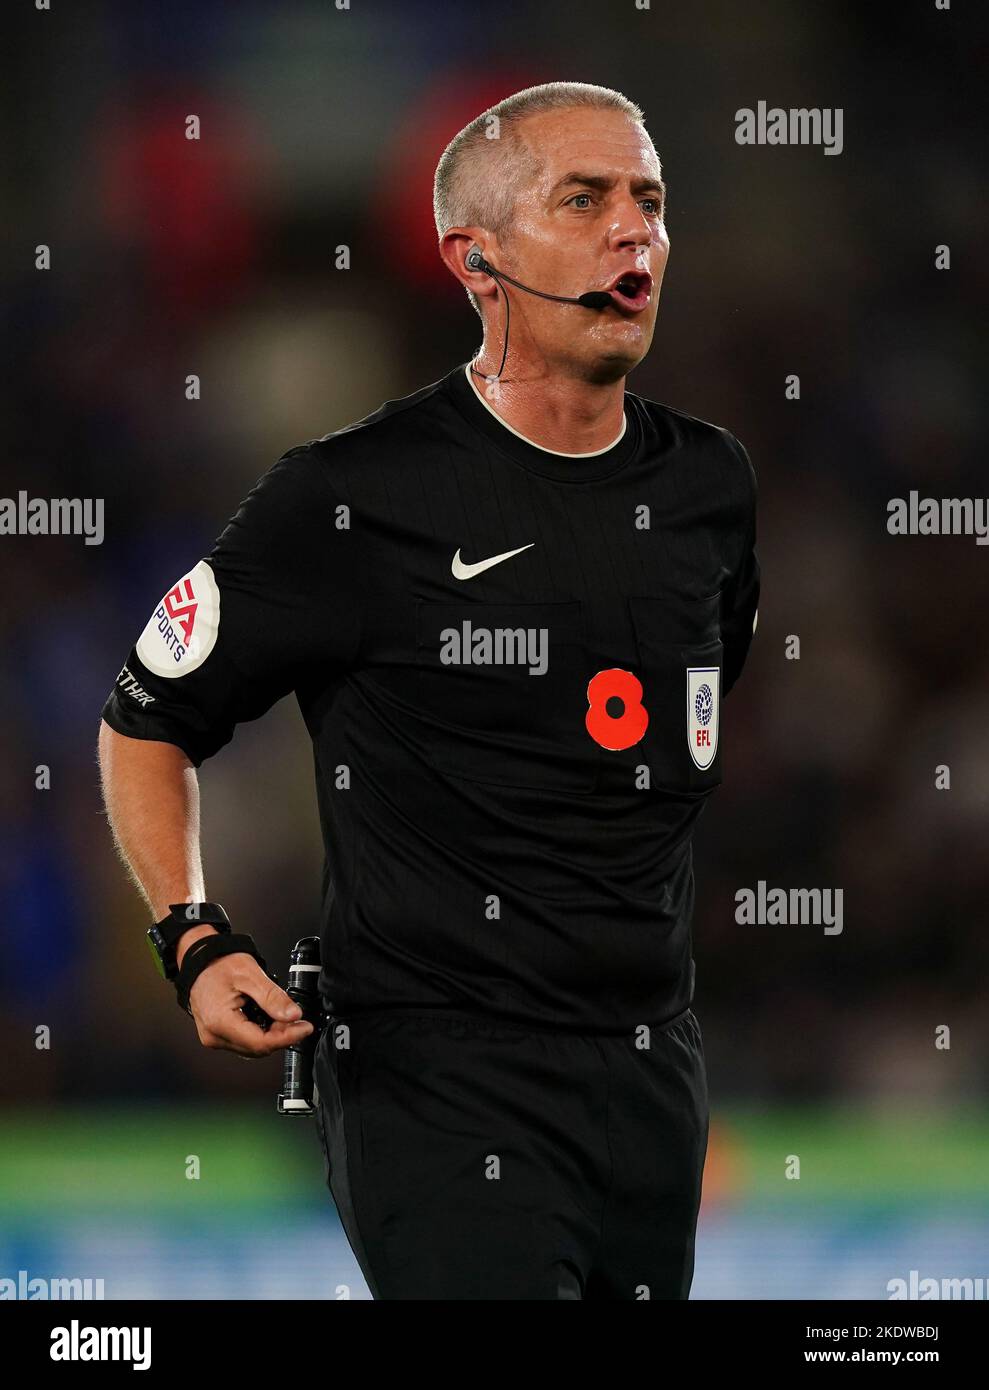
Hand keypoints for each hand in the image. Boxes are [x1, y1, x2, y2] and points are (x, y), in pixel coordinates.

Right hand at [186, 949, 314, 1058]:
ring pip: (252, 1047)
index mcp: (220, 1022)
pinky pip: (243, 1041)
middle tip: (296, 1017)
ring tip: (281, 1015)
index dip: (287, 1037)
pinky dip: (260, 1032)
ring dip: (271, 1034)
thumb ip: (273, 997)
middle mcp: (214, 1036)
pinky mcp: (216, 1035)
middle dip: (281, 1034)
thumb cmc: (218, 964)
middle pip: (257, 1047)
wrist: (199, 961)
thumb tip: (293, 1015)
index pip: (261, 1043)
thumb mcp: (250, 974)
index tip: (305, 1028)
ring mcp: (214, 1037)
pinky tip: (267, 1018)